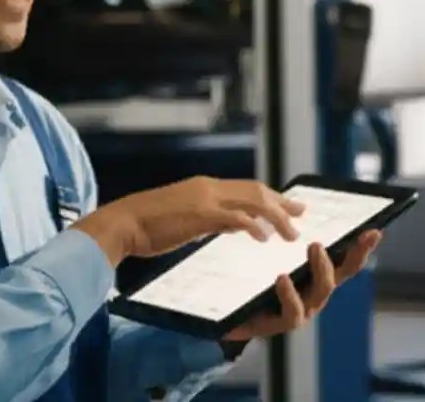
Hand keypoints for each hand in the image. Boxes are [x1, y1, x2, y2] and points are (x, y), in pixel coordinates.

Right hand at [74, 177, 305, 265]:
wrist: (123, 222)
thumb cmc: (148, 226)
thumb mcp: (186, 219)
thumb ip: (211, 219)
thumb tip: (234, 225)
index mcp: (204, 187)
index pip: (246, 188)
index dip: (271, 197)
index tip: (288, 206)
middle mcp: (209, 187)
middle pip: (256, 190)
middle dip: (281, 203)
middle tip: (301, 214)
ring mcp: (205, 199)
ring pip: (252, 201)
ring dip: (275, 216)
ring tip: (289, 233)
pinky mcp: (200, 215)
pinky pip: (236, 218)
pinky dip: (253, 226)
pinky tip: (263, 237)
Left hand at [223, 229, 383, 342]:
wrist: (229, 313)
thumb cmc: (256, 280)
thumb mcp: (272, 254)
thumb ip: (286, 233)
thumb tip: (299, 205)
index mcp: (318, 274)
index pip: (347, 259)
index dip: (363, 247)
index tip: (374, 230)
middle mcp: (316, 292)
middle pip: (342, 274)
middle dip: (349, 255)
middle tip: (337, 231)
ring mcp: (303, 309)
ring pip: (322, 291)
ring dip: (321, 268)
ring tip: (315, 247)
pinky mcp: (283, 323)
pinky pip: (293, 311)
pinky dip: (290, 294)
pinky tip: (282, 279)